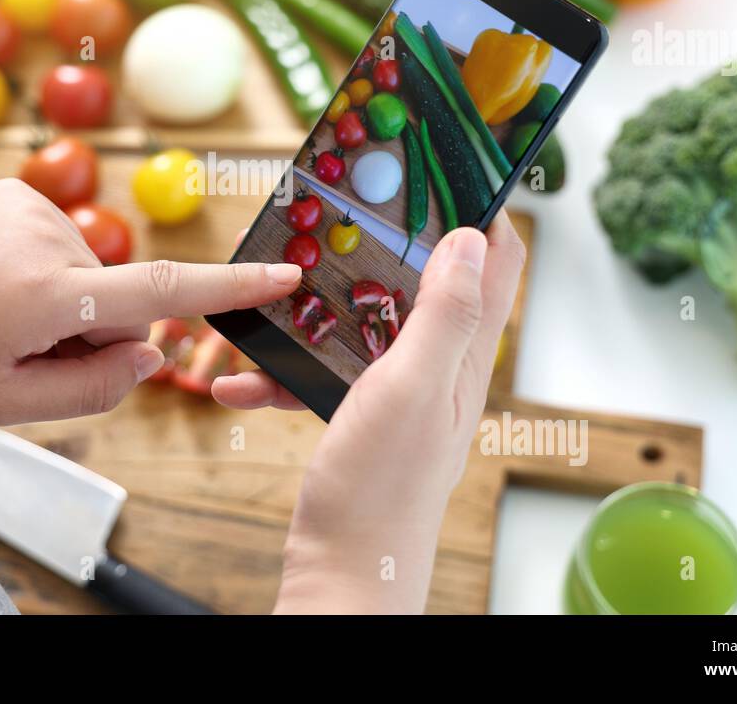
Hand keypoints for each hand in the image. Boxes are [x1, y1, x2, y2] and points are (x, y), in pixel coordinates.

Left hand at [0, 178, 301, 420]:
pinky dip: (36, 269)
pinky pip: (54, 242)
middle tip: (10, 354)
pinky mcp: (9, 187)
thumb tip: (153, 353)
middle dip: (83, 333)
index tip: (288, 274)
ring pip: (84, 272)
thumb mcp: (2, 404)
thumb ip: (91, 388)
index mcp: (47, 294)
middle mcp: (46, 235)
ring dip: (56, 302)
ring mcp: (27, 203)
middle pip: (113, 300)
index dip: (232, 288)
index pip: (164, 291)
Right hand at [213, 213, 525, 613]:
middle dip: (385, 243)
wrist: (342, 573)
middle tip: (346, 209)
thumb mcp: (414, 389)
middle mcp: (437, 367)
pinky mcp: (358, 417)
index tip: (446, 164)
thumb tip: (467, 237)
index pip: (496, 263)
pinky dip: (282, 371)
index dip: (482, 207)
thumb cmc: (381, 489)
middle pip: (423, 282)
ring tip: (274, 295)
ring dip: (319, 307)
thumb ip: (444, 315)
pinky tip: (240, 377)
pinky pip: (319, 376)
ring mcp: (396, 392)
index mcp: (463, 355)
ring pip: (361, 324)